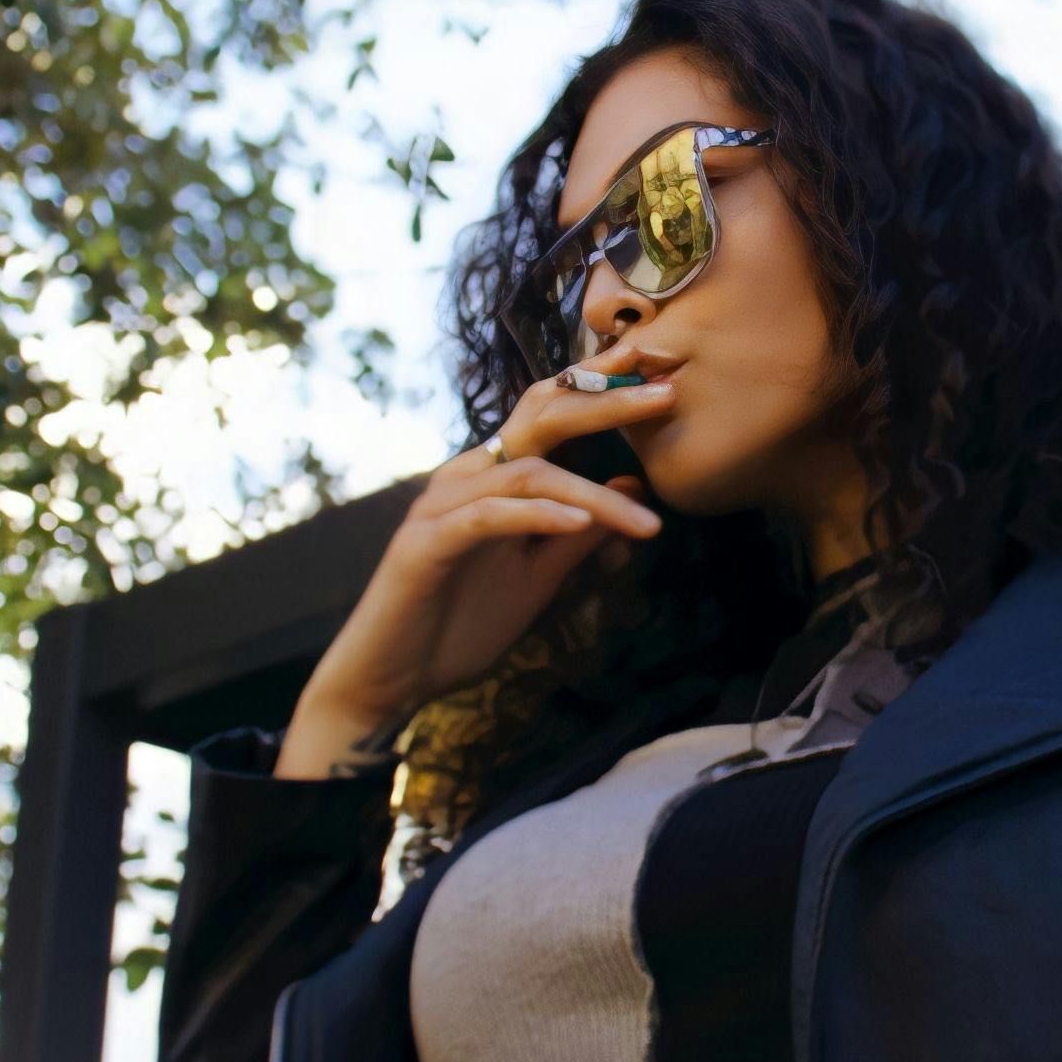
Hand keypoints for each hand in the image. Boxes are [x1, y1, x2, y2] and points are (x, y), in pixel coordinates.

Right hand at [274, 366, 677, 779]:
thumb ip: (580, 532)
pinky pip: (489, 517)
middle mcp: (466, 476)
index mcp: (494, 476)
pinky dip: (538, 516)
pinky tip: (580, 523)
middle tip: (667, 395)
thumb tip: (634, 485)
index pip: (554, 414)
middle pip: (541, 416)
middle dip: (607, 402)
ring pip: (528, 474)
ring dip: (593, 495)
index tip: (666, 382)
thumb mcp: (540, 575)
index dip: (607, 391)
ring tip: (646, 519)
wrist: (394, 680)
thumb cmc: (461, 625)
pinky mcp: (425, 544)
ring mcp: (442, 506)